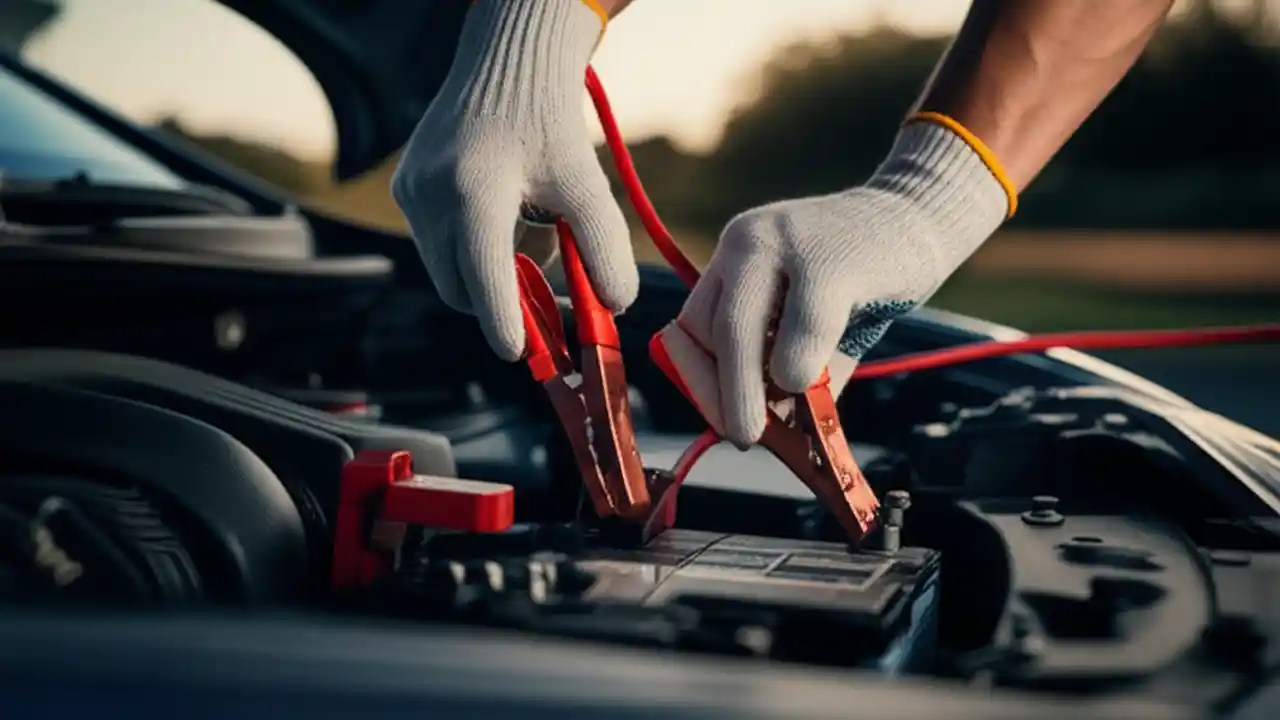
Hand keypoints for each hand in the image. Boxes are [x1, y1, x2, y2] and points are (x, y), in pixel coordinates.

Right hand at [392, 0, 636, 360]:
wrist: (508, 66)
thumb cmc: (551, 126)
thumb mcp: (588, 186)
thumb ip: (605, 249)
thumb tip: (614, 309)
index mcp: (476, 189)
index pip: (483, 276)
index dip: (503, 322)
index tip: (522, 353)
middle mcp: (431, 192)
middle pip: (461, 288)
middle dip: (503, 305)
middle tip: (551, 305)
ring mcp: (410, 191)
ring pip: (449, 270)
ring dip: (491, 273)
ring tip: (534, 235)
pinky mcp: (403, 189)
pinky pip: (438, 245)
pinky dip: (474, 249)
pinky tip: (506, 216)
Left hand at [667, 120, 1011, 446]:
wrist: (918, 219)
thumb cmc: (862, 282)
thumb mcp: (814, 329)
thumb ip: (789, 371)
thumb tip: (770, 433)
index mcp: (733, 256)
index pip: (693, 324)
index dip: (700, 379)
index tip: (717, 418)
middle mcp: (747, 241)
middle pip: (712, 330)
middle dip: (723, 394)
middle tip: (742, 436)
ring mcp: (784, 242)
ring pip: (741, 330)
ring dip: (753, 389)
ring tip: (779, 422)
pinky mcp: (832, 257)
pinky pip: (804, 326)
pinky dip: (800, 364)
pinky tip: (808, 382)